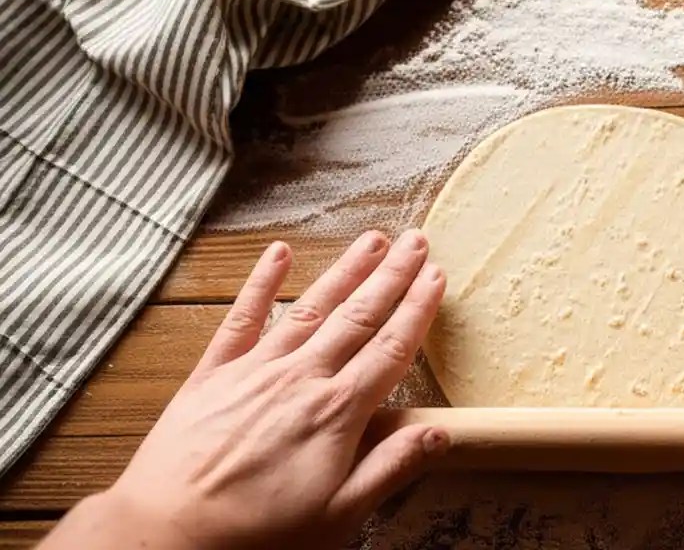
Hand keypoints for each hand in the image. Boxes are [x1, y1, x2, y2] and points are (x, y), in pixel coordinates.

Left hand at [41, 230, 447, 549]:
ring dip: (345, 271)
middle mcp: (301, 378)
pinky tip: (279, 253)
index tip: (437, 276)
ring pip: (311, 308)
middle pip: (358, 317)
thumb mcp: (337, 517)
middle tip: (416, 239)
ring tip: (371, 239)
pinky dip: (261, 282)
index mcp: (337, 413)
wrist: (167, 533)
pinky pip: (242, 318)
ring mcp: (255, 370)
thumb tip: (439, 433)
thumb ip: (389, 468)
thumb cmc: (256, 533)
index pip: (391, 349)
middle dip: (392, 276)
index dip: (418, 309)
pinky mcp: (213, 374)